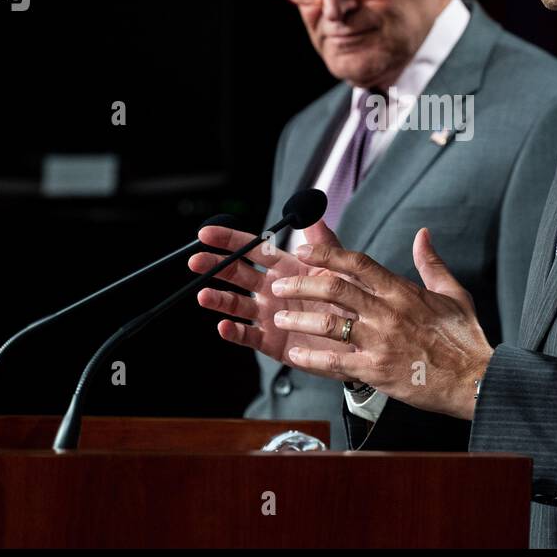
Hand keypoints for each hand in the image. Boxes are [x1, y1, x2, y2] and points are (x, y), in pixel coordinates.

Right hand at [188, 219, 357, 378]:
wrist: (360, 340)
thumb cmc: (349, 302)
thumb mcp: (339, 271)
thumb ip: (324, 246)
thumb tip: (314, 214)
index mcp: (286, 268)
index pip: (253, 249)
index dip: (230, 240)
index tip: (206, 233)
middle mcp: (273, 290)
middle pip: (238, 274)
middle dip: (216, 266)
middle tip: (195, 261)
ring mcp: (270, 316)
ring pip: (237, 305)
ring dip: (220, 300)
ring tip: (204, 295)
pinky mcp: (272, 342)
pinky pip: (249, 336)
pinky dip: (235, 332)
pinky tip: (223, 326)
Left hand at [269, 227, 492, 419]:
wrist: (475, 379)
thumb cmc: (465, 339)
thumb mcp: (454, 293)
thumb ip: (432, 263)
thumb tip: (423, 235)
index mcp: (402, 291)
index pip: (358, 263)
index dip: (327, 254)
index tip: (304, 251)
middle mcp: (388, 312)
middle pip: (335, 288)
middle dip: (301, 283)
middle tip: (280, 284)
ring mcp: (381, 342)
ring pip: (330, 323)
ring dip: (300, 318)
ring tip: (280, 316)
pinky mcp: (377, 370)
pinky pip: (336, 362)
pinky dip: (312, 358)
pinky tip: (295, 355)